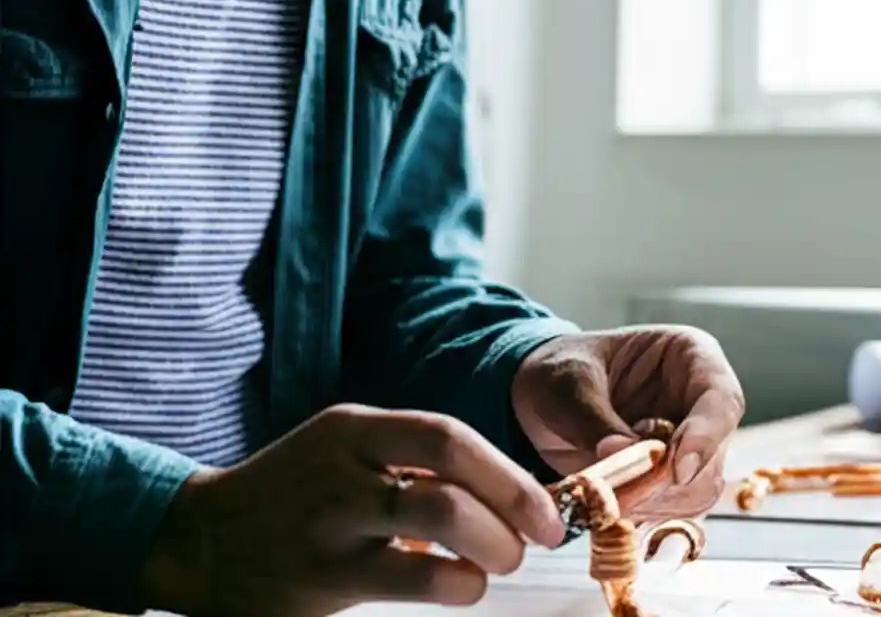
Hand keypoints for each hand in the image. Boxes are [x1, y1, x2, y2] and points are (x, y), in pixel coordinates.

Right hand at [141, 404, 565, 616]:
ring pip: (440, 518)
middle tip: (537, 538)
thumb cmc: (294, 497)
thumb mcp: (343, 456)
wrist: (200, 541)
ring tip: (501, 562)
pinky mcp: (324, 576)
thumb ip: (411, 463)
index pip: (446, 435)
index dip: (507, 471)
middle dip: (513, 506)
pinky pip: (416, 578)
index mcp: (354, 428)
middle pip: (451, 474)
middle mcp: (343, 466)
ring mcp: (331, 521)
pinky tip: (462, 587)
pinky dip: (458, 584)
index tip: (544, 503)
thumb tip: (508, 490)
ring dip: (493, 545)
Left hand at [512, 326, 745, 520]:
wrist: (536, 397)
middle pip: (713, 454)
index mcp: (690, 357)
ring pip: (699, 489)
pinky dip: (644, 512)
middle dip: (666, 480)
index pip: (722, 400)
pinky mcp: (671, 478)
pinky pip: (675, 508)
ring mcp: (689, 443)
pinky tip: (609, 501)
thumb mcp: (569, 384)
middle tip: (616, 490)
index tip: (678, 470)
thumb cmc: (557, 372)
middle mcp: (700, 401)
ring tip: (603, 491)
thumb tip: (624, 457)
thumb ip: (597, 420)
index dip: (707, 437)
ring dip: (653, 501)